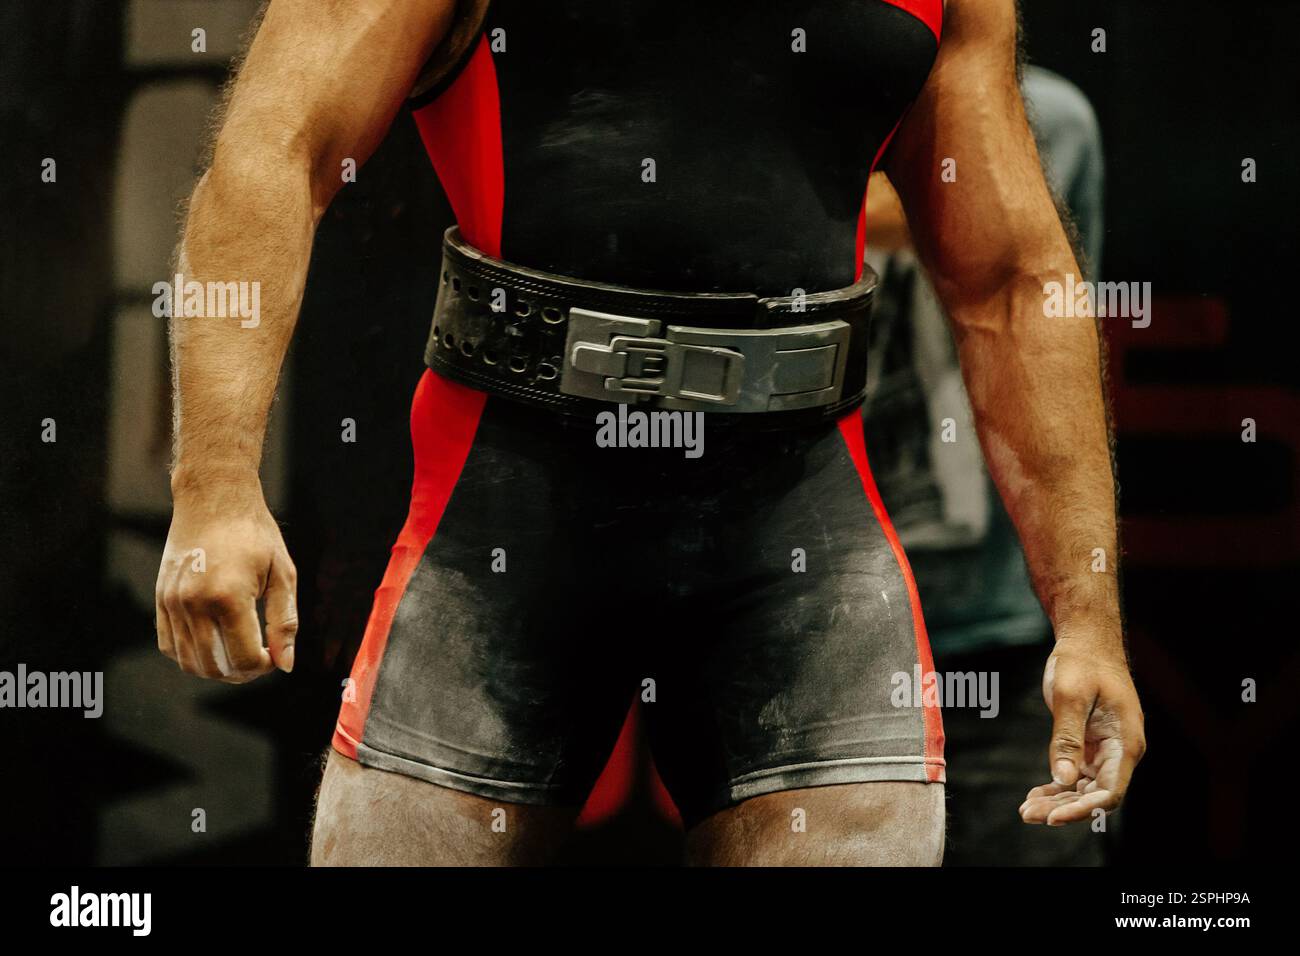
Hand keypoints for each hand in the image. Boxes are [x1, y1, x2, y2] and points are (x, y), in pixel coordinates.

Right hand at [155, 481, 297, 682]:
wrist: (213, 498)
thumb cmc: (254, 533)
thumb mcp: (283, 573)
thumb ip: (284, 621)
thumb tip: (284, 664)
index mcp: (229, 597)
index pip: (244, 658)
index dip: (264, 666)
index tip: (274, 655)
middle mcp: (195, 603)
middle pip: (215, 667)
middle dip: (242, 673)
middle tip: (259, 659)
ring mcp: (172, 602)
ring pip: (189, 662)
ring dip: (216, 668)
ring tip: (237, 654)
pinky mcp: (160, 599)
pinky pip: (169, 645)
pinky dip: (190, 655)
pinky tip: (212, 643)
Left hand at [1020, 633, 1145, 825]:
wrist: (1086, 639)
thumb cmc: (1082, 662)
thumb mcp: (1070, 697)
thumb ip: (1067, 739)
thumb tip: (1064, 780)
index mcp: (1126, 742)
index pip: (1109, 792)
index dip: (1082, 810)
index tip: (1052, 818)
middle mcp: (1121, 751)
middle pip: (1096, 796)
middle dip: (1063, 809)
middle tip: (1027, 814)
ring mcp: (1106, 750)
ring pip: (1084, 789)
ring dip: (1057, 800)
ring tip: (1026, 809)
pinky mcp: (1091, 745)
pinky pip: (1077, 775)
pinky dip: (1057, 786)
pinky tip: (1035, 794)